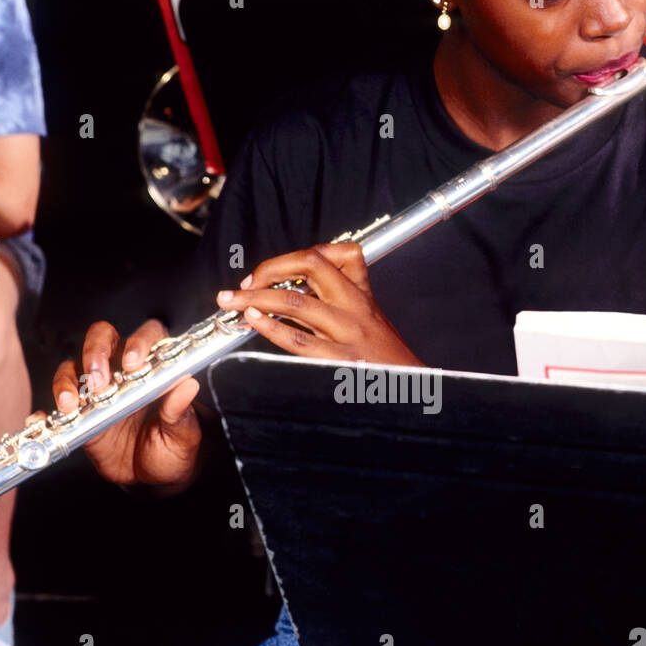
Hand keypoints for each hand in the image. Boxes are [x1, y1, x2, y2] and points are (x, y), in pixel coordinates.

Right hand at [49, 319, 202, 489]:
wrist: (151, 477)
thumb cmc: (171, 448)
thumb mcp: (182, 435)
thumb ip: (181, 412)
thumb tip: (189, 385)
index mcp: (153, 368)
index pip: (147, 336)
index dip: (139, 342)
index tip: (133, 363)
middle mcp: (121, 370)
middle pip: (102, 338)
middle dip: (95, 352)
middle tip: (97, 379)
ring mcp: (96, 389)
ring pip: (73, 366)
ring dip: (67, 381)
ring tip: (73, 404)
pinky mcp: (78, 412)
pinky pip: (55, 404)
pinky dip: (45, 410)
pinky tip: (43, 420)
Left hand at [216, 242, 422, 366]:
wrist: (414, 391)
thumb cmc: (388, 360)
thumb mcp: (372, 318)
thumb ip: (344, 296)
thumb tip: (301, 282)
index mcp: (362, 294)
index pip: (331, 254)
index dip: (291, 258)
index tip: (267, 272)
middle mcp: (355, 307)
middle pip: (311, 265)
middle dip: (269, 269)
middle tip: (241, 283)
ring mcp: (348, 333)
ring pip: (296, 300)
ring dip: (256, 297)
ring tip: (232, 301)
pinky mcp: (341, 361)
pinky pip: (300, 340)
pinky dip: (271, 327)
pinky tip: (254, 321)